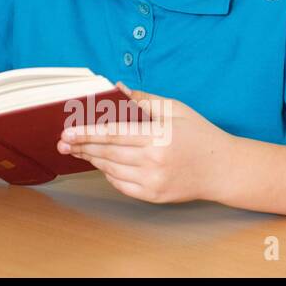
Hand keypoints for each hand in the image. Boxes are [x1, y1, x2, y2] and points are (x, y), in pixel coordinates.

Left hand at [56, 83, 234, 203]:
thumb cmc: (199, 134)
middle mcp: (153, 162)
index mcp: (158, 137)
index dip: (86, 133)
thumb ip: (143, 99)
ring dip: (92, 159)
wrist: (223, 169)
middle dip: (81, 147)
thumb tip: (116, 89)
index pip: (113, 134)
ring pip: (111, 170)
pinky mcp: (154, 196)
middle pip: (107, 153)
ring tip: (77, 150)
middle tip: (62, 142)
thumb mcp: (175, 109)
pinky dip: (108, 174)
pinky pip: (121, 185)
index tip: (67, 132)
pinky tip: (102, 163)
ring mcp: (153, 182)